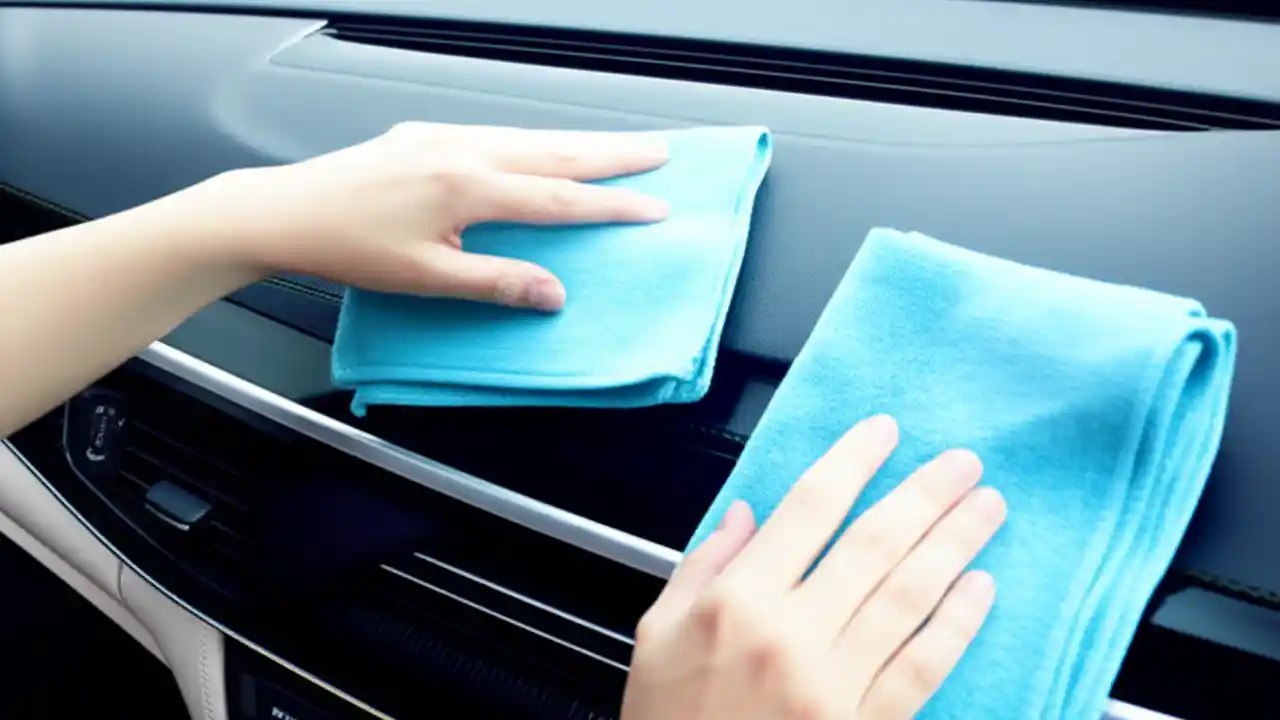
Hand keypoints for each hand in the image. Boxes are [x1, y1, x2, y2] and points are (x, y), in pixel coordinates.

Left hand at [188, 122, 669, 309]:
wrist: (284, 211)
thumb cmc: (348, 247)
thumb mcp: (426, 278)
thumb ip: (496, 282)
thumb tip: (553, 292)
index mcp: (466, 186)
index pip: (558, 198)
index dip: (612, 205)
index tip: (656, 207)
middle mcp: (460, 150)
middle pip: (554, 152)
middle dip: (612, 154)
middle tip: (660, 152)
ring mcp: (441, 136)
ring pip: (527, 137)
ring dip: (577, 143)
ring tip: (617, 147)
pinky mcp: (423, 135)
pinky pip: (496, 134)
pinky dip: (533, 142)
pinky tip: (543, 149)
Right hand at [622, 415, 1006, 719]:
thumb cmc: (670, 719)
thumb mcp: (657, 634)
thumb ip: (702, 566)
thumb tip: (746, 513)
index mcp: (737, 601)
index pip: (809, 508)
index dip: (853, 461)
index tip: (884, 432)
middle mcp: (791, 635)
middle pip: (874, 544)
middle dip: (925, 496)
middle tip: (962, 463)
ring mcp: (834, 683)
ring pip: (909, 597)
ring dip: (954, 544)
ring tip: (985, 507)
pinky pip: (923, 666)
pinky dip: (957, 623)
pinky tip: (980, 588)